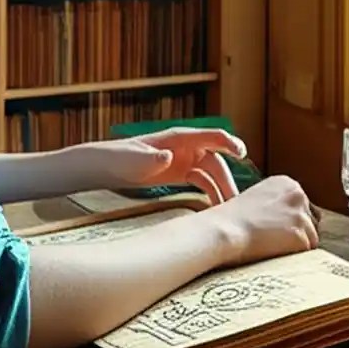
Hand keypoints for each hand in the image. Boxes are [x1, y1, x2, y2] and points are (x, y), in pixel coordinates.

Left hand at [88, 127, 246, 204]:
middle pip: (215, 162)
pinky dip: (210, 194)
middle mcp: (187, 148)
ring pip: (211, 175)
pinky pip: (202, 183)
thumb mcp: (133, 159)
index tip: (242, 153)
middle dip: (227, 180)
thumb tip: (168, 157)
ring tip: (229, 211)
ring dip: (221, 190)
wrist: (106, 167)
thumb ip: (151, 158)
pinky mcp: (181, 174)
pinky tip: (215, 209)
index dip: (228, 143)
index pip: (211, 136)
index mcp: (179, 138)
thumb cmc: (118, 158)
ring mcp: (185, 161)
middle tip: (235, 201)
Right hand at [202, 176, 319, 265]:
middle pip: (311, 221)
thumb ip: (274, 204)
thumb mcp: (255, 199)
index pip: (303, 206)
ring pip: (311, 238)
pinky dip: (293, 256)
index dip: (290, 222)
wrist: (223, 230)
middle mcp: (298, 194)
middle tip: (275, 242)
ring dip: (296, 246)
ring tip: (271, 247)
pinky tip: (274, 252)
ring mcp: (301, 215)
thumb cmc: (230, 219)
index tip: (275, 230)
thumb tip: (284, 221)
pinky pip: (306, 252)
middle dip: (299, 233)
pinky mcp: (302, 235)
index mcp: (287, 183)